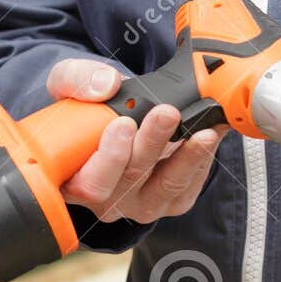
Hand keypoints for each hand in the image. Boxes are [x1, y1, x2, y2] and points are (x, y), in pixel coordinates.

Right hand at [44, 59, 225, 223]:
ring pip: (165, 186)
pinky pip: (189, 185)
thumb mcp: (69, 82)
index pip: (88, 182)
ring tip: (201, 129)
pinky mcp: (172, 200)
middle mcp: (106, 198)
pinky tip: (211, 133)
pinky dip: (202, 158)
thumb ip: (77, 78)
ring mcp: (140, 202)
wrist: (119, 115)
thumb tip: (106, 85)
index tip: (123, 123)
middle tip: (165, 113)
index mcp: (73, 178)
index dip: (107, 157)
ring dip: (185, 156)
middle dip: (150, 145)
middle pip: (130, 181)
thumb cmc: (88, 109)